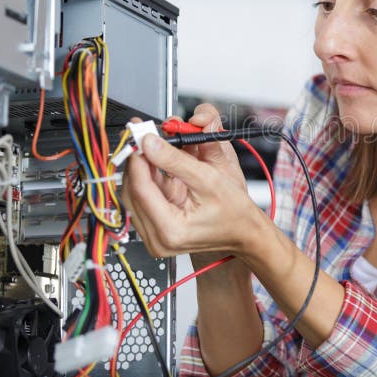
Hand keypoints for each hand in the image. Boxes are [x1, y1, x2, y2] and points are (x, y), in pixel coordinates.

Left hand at [121, 104, 262, 259]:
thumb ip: (176, 159)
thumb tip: (150, 143)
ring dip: (142, 167)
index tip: (141, 137)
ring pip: (135, 193)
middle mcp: (158, 239)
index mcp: (171, 231)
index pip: (140, 189)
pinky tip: (158, 163)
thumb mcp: (209, 178)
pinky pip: (144, 198)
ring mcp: (155, 236)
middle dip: (138, 161)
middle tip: (144, 137)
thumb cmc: (234, 211)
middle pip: (131, 191)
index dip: (139, 158)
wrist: (244, 230)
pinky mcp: (156, 228)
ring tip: (154, 146)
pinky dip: (149, 177)